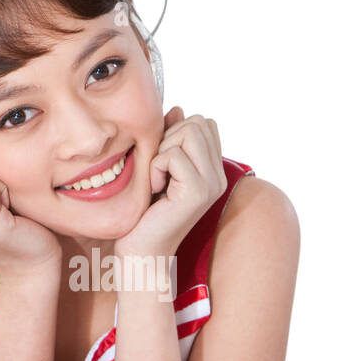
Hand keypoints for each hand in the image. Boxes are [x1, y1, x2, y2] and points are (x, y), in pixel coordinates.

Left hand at [117, 106, 226, 257]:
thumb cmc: (144, 211)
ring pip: (188, 132)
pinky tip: (156, 189)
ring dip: (162, 152)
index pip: (204, 123)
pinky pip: (172, 155)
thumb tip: (177, 109)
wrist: (141, 251)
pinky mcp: (198, 192)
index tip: (164, 161)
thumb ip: (170, 138)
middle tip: (160, 169)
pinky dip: (155, 168)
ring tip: (158, 179)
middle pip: (197, 122)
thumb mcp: (158, 166)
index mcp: (213, 169)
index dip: (178, 131)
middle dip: (169, 138)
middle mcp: (218, 175)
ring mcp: (212, 184)